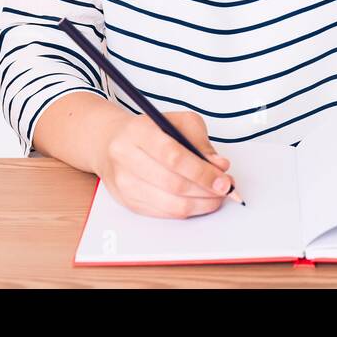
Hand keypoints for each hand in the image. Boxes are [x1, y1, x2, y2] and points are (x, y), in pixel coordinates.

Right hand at [96, 110, 235, 218]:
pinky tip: (198, 201)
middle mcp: (126, 157)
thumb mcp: (177, 122)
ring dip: (200, 204)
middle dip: (206, 190)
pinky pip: (163, 214)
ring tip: (216, 196)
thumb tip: (219, 166)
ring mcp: (124, 183)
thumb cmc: (150, 131)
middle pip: (173, 184)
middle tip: (226, 189)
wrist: (111, 142)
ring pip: (170, 204)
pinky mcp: (127, 202)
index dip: (202, 172)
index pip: (174, 156)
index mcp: (139, 131)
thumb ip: (200, 141)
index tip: (224, 179)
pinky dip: (187, 210)